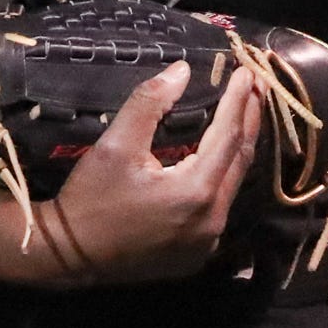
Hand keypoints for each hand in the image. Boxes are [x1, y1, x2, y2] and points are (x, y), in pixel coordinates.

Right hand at [38, 61, 261, 284]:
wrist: (68, 257)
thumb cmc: (90, 200)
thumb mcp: (114, 145)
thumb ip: (149, 103)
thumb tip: (183, 70)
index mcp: (195, 192)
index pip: (228, 136)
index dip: (238, 101)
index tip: (247, 71)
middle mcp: (212, 220)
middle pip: (240, 159)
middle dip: (250, 118)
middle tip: (258, 84)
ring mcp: (207, 241)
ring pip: (234, 183)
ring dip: (239, 145)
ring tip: (247, 111)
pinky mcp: (197, 253)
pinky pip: (221, 204)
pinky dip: (225, 174)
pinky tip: (223, 154)